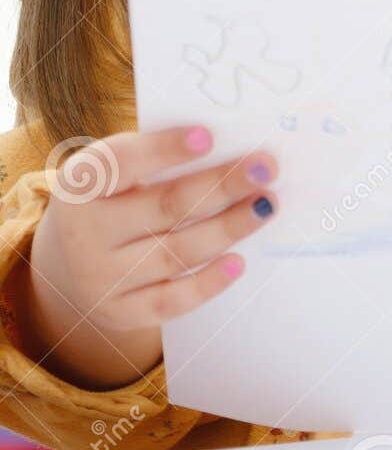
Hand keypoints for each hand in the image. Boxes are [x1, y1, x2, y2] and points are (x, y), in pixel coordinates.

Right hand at [16, 125, 278, 389]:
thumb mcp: (115, 172)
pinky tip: (239, 261)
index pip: (123, 162)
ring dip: (228, 228)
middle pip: (164, 207)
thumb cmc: (110, 198)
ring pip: (175, 252)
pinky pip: (170, 301)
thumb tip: (232, 149)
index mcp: (81, 183)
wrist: (67, 262)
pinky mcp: (120, 313)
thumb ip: (158, 159)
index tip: (209, 136)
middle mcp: (84, 232)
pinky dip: (207, 282)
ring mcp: (100, 278)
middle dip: (221, 186)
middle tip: (267, 167)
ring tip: (266, 205)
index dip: (164, 149)